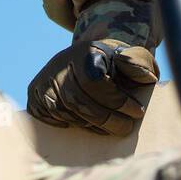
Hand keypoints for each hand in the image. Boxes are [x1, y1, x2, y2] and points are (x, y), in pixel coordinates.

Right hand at [26, 38, 159, 135]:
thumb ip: (139, 64)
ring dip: (90, 124)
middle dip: (106, 118)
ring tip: (110, 127)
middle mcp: (58, 64)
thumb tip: (147, 78)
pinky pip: (50, 116)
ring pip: (64, 111)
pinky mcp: (34, 95)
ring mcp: (43, 80)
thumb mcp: (129, 56)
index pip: (95, 80)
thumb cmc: (112, 62)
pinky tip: (87, 125)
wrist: (84, 59)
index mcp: (83, 51)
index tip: (137, 112)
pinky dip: (69, 124)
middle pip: (78, 100)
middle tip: (126, 128)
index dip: (116, 100)